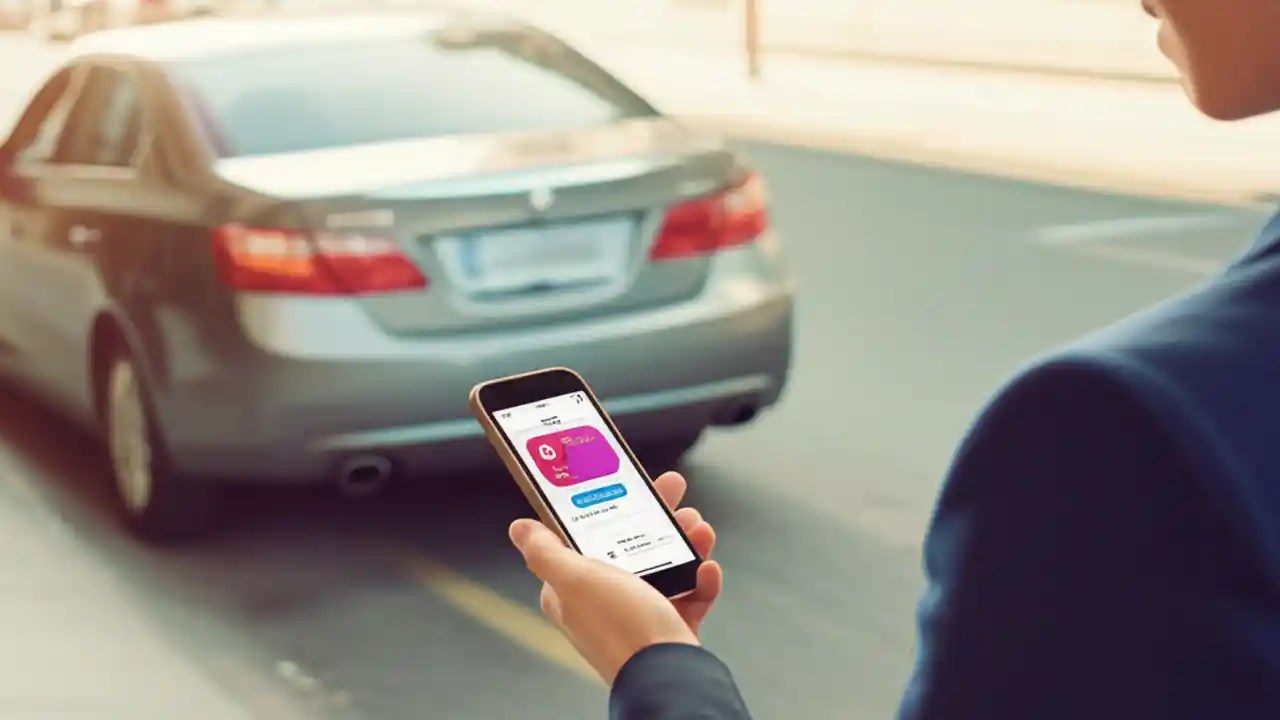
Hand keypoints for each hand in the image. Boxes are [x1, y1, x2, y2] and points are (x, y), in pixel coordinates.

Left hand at [508, 471, 722, 683]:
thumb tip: (520, 529)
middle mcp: (604, 601)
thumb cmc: (621, 628)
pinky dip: (701, 581)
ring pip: (664, 565)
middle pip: (631, 546)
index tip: (628, 486)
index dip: (607, 509)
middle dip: (656, 519)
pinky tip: (706, 570)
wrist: (668, 675)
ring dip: (684, 543)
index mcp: (574, 589)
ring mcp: (639, 615)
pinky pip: (689, 595)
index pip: (586, 538)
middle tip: (674, 494)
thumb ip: (546, 552)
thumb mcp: (577, 580)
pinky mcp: (669, 628)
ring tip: (697, 529)